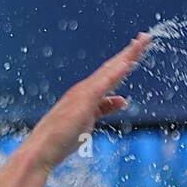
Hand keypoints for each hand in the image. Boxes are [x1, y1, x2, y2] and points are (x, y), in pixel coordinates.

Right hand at [22, 32, 150, 172]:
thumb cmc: (61, 139)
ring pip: (110, 70)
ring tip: (142, 42)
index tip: (138, 48)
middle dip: (130, 51)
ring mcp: (84, 92)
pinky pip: (104, 83)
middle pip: (113, 67)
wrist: (41, 149)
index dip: (125, 60)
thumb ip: (105, 108)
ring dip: (127, 55)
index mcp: (87, 93)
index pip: (111, 73)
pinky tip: (128, 62)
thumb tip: (122, 99)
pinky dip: (116, 72)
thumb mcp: (89, 120)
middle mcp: (85, 88)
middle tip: (145, 36)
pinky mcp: (84, 100)